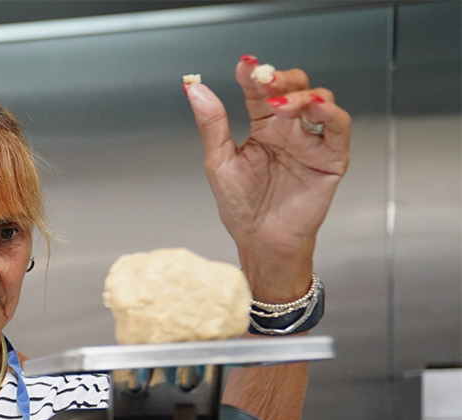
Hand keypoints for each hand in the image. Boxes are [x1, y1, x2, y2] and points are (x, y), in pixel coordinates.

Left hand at [184, 56, 351, 300]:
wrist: (260, 241)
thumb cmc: (241, 206)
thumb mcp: (219, 162)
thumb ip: (212, 124)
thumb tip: (194, 88)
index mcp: (263, 127)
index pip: (261, 92)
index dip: (253, 76)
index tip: (244, 65)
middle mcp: (290, 129)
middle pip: (295, 88)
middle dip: (282, 79)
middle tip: (265, 78)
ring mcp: (312, 141)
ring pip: (318, 101)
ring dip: (301, 96)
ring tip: (280, 103)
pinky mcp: (331, 157)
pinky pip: (338, 128)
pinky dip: (330, 113)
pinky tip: (316, 106)